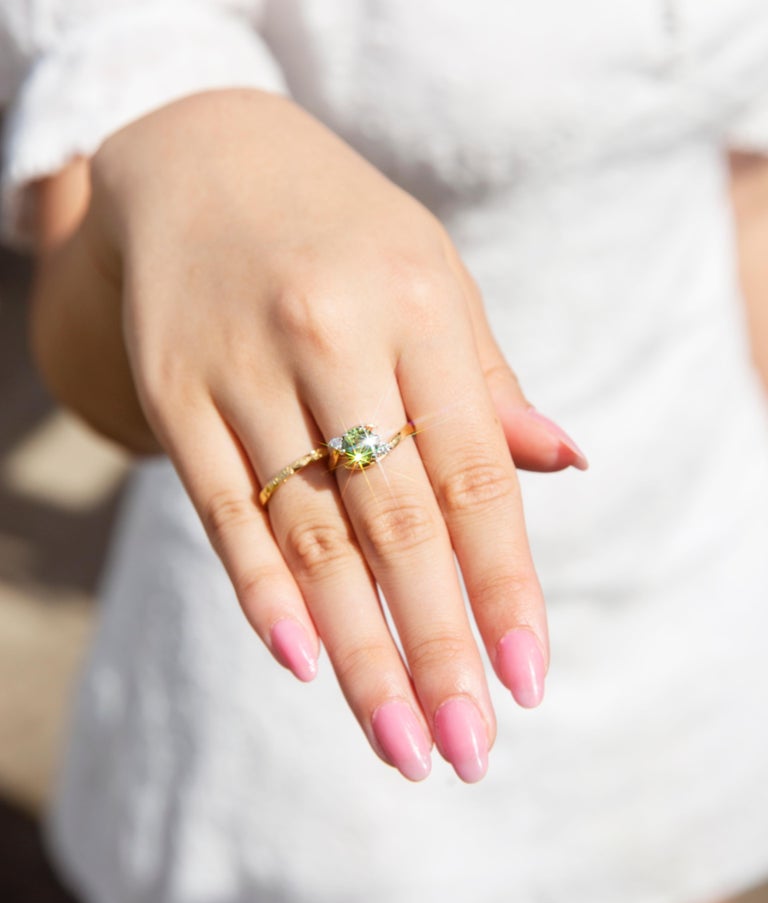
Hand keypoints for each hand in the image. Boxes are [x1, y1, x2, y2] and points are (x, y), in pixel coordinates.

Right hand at [84, 89, 586, 782]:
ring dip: (356, 651)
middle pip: (394, 526)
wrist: (199, 153)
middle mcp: (331, 338)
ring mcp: (242, 368)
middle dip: (435, 648)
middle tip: (467, 750)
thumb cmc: (342, 231)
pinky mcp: (173, 391)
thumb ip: (488, 382)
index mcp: (418, 307)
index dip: (504, 585)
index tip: (528, 679)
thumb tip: (566, 464)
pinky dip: (260, 592)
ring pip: (309, 536)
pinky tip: (301, 663)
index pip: (473, 477)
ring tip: (398, 741)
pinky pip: (222, 508)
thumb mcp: (433, 277)